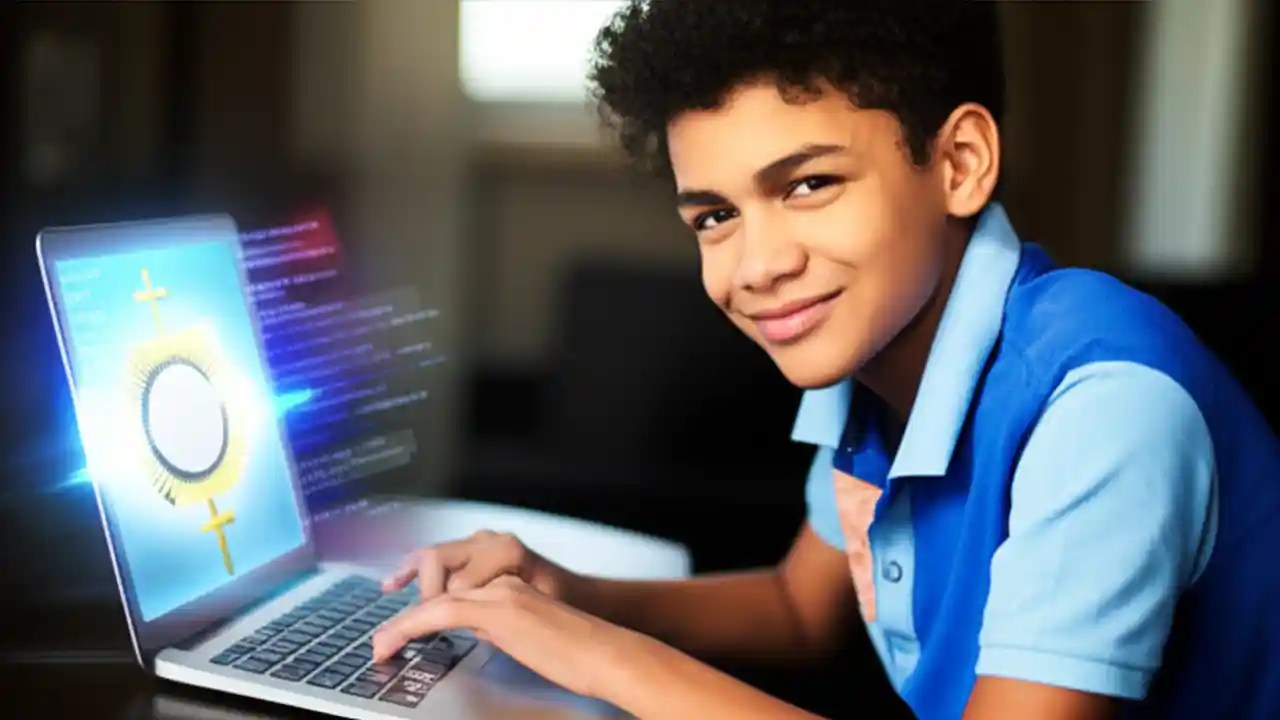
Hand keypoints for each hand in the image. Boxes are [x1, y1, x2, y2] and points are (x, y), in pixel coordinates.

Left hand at [371, 575, 637, 698]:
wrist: (607, 653)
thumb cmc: (579, 652)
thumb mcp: (530, 633)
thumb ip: (501, 625)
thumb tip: (478, 631)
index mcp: (509, 582)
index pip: (452, 578)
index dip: (418, 590)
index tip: (395, 613)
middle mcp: (502, 579)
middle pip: (436, 576)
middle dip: (403, 606)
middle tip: (383, 641)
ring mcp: (501, 592)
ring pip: (434, 594)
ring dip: (399, 623)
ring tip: (381, 647)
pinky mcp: (501, 610)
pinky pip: (442, 611)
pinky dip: (409, 627)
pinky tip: (392, 643)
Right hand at [381, 530, 582, 603]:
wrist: (581, 595)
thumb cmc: (563, 602)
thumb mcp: (534, 609)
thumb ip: (498, 610)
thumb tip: (466, 619)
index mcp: (506, 551)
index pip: (456, 583)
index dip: (437, 609)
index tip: (422, 628)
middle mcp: (492, 541)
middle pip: (438, 560)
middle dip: (425, 591)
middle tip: (418, 619)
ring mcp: (484, 543)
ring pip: (436, 554)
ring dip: (411, 573)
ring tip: (390, 590)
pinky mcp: (478, 550)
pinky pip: (441, 555)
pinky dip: (418, 568)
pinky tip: (397, 579)